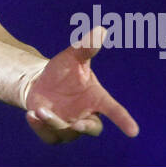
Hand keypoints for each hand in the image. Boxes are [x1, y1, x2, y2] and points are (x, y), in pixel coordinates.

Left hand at [24, 25, 139, 144]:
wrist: (40, 82)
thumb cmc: (63, 71)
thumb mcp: (73, 57)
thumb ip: (86, 47)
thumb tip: (101, 29)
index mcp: (97, 98)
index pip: (114, 110)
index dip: (124, 121)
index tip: (134, 132)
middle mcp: (86, 115)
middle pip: (92, 128)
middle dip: (85, 128)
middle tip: (76, 124)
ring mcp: (70, 126)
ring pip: (67, 133)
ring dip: (54, 123)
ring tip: (40, 110)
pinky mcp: (53, 132)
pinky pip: (50, 137)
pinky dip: (40, 128)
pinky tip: (31, 115)